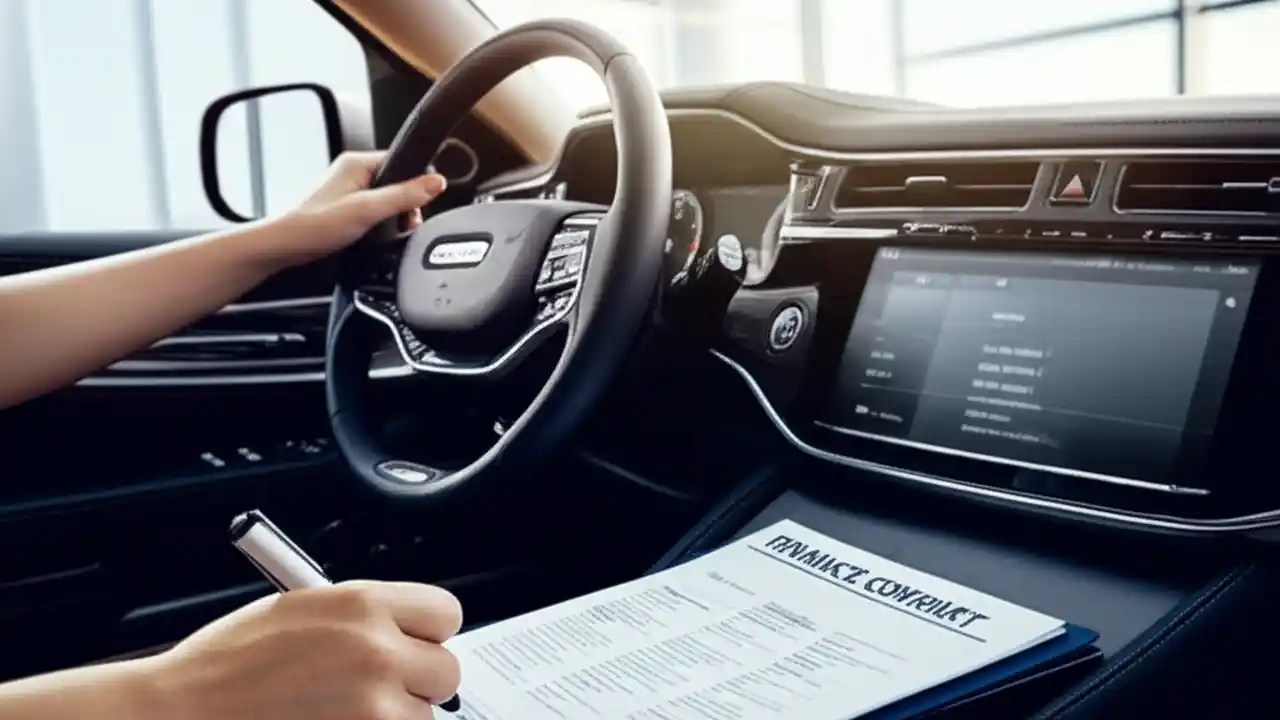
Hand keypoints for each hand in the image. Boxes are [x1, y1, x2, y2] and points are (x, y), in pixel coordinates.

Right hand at [144, 581, 462, 719]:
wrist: (177, 716)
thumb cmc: (222, 669)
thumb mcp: (296, 611)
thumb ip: (359, 618)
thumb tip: (401, 631)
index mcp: (361, 605)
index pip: (445, 613)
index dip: (426, 633)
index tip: (411, 645)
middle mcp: (376, 652)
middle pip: (445, 671)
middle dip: (417, 683)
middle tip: (378, 690)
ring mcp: (373, 708)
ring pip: (424, 718)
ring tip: (341, 714)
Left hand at [272, 151, 447, 267]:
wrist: (284, 246)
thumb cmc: (315, 226)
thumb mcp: (368, 210)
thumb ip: (405, 195)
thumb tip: (437, 182)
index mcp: (357, 162)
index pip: (404, 161)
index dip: (417, 186)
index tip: (415, 209)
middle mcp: (352, 171)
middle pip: (399, 181)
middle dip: (406, 205)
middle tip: (401, 225)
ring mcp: (348, 189)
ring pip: (388, 198)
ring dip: (393, 216)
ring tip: (384, 232)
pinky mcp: (345, 206)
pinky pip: (375, 209)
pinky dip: (380, 223)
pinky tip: (372, 235)